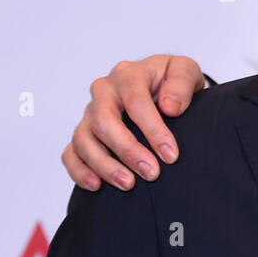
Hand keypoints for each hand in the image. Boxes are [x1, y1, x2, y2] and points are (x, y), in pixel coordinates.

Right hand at [63, 55, 205, 190]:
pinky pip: (71, 152)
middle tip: (151, 173)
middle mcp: (104, 92)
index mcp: (127, 75)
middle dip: (128, 151)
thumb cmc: (173, 81)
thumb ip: (182, 82)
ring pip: (83, 139)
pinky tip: (97, 185)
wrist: (164, 88)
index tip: (170, 155)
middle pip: (104, 122)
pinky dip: (80, 170)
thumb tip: (170, 107)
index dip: (153, 130)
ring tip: (128, 184)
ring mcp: (91, 113)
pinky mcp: (84, 132)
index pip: (135, 102)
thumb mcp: (186, 71)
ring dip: (104, 165)